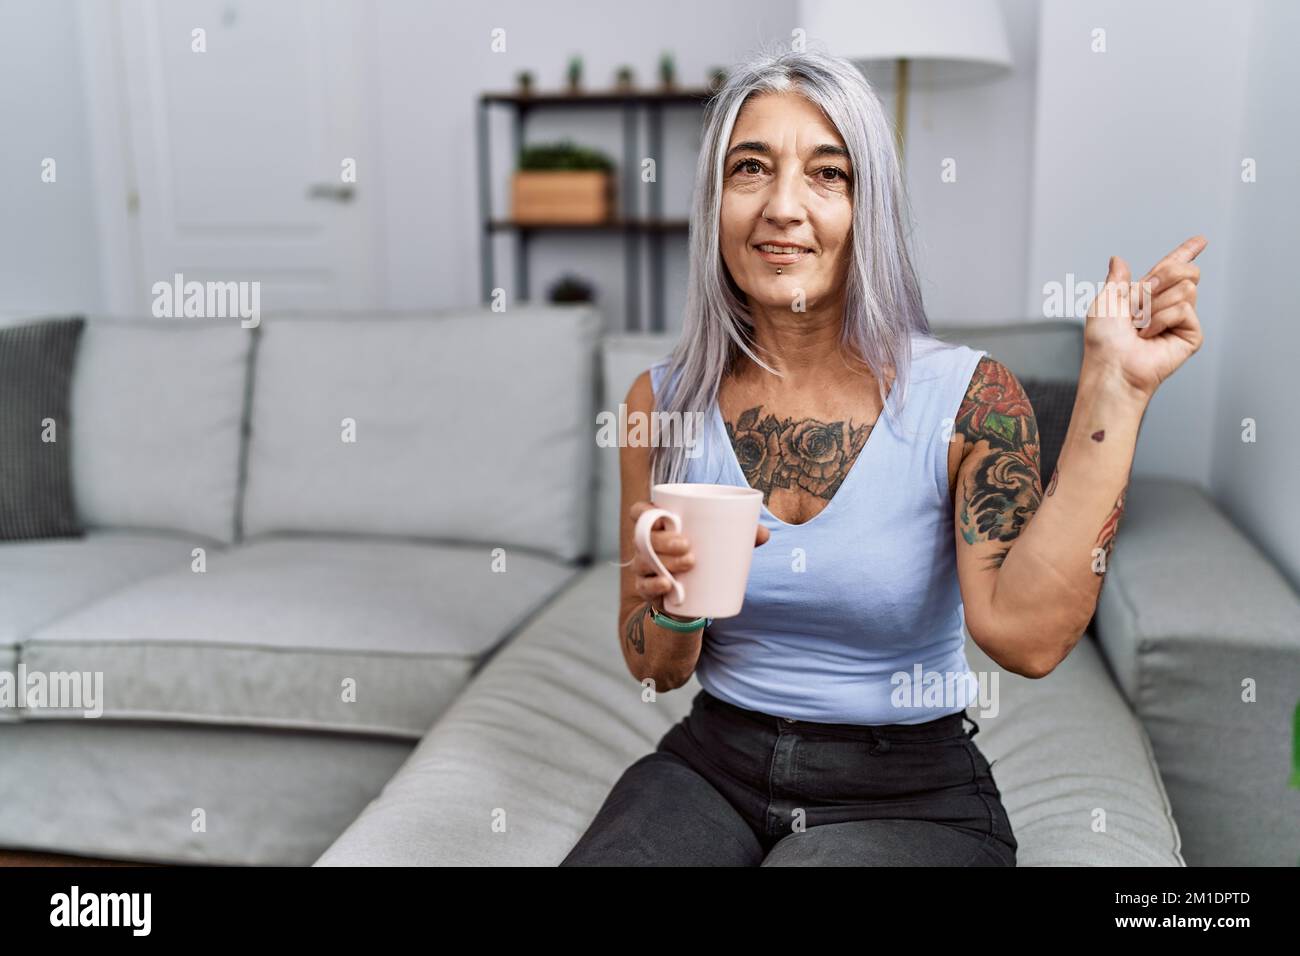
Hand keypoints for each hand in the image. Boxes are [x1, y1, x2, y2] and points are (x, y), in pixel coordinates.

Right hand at [628, 500, 768, 614]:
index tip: (662, 514)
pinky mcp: (650, 590)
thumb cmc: (705, 558)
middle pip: (643, 538)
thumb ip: (741, 535)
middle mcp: (645, 547)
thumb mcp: (720, 544)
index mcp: (658, 527)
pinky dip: (655, 586)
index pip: (638, 513)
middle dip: (663, 540)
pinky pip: (644, 587)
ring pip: (644, 562)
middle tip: (688, 545)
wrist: (695, 597)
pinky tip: (667, 584)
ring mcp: (645, 569)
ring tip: (690, 562)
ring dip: (665, 561)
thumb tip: (764, 534)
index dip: (643, 512)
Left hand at [1081, 235, 1205, 400]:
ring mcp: (1181, 320)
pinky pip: (1184, 308)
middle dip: (1162, 278)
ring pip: (1186, 287)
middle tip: (1140, 302)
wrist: (1111, 366)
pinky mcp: (1191, 334)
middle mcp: (1167, 305)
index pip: (1171, 269)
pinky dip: (1161, 319)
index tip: (1201, 240)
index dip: (1185, 253)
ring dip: (1155, 304)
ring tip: (1140, 326)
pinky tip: (1149, 336)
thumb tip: (1118, 259)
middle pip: (1185, 271)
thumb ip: (1115, 279)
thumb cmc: (1103, 340)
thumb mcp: (1104, 302)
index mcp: (1146, 295)